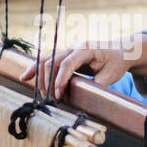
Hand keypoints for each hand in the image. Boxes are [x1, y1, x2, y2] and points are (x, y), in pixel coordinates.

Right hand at [18, 34, 146, 99]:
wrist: (121, 51)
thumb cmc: (117, 61)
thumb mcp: (112, 74)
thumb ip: (97, 83)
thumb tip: (84, 95)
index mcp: (86, 49)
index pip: (67, 63)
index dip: (60, 80)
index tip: (59, 95)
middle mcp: (74, 47)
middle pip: (52, 61)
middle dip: (48, 81)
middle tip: (50, 99)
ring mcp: (68, 51)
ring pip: (46, 60)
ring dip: (40, 76)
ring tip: (39, 94)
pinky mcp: (65, 57)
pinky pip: (47, 61)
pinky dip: (36, 69)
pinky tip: (26, 77)